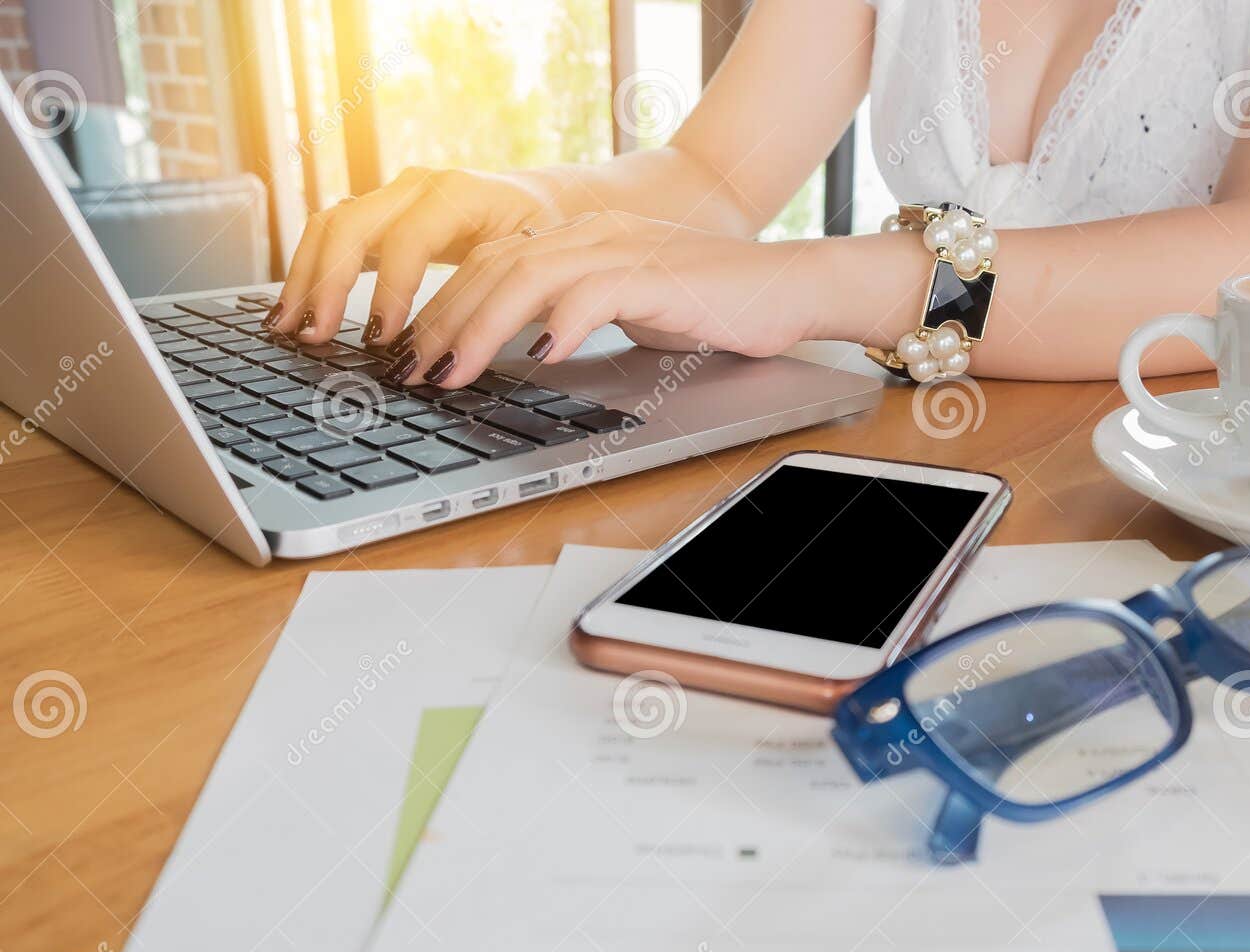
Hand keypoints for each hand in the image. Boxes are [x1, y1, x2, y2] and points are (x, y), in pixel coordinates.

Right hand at [265, 167, 556, 346]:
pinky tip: (297, 309)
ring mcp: (392, 197)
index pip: (409, 236)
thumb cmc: (542, 236)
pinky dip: (311, 271)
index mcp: (459, 193)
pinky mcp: (380, 216)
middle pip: (351, 224)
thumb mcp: (537, 261)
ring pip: (330, 226)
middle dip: (328, 283)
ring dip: (305, 278)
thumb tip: (476, 348)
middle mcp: (417, 187)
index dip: (390, 287)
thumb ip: (507, 296)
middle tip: (316, 336)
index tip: (381, 337)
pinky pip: (332, 236)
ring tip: (288, 328)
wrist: (542, 204)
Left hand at [382, 209, 823, 389]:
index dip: (445, 303)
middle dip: (445, 320)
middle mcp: (593, 234)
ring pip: (528, 277)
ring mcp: (624, 251)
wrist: (787, 289)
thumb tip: (529, 349)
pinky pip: (593, 293)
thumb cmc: (713, 305)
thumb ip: (579, 312)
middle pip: (495, 266)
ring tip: (455, 371)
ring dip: (482, 327)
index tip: (416, 350)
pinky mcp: (658, 276)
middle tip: (414, 368)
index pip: (492, 260)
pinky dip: (561, 322)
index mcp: (581, 238)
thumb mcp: (629, 307)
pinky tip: (540, 355)